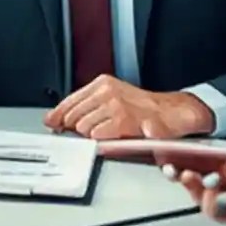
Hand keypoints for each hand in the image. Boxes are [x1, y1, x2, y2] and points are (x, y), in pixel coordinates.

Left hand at [43, 75, 213, 138]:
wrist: (173, 112)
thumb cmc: (141, 108)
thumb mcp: (110, 99)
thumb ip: (83, 107)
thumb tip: (52, 119)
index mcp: (101, 84)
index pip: (69, 101)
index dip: (58, 116)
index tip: (52, 124)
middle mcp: (107, 92)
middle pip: (73, 117)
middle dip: (77, 129)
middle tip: (92, 132)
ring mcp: (117, 106)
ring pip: (84, 128)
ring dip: (93, 136)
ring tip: (110, 133)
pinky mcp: (126, 121)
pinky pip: (100, 136)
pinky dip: (104, 141)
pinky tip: (116, 138)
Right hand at [155, 114, 225, 225]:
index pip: (204, 150)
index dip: (187, 147)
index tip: (172, 143)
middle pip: (194, 169)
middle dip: (179, 166)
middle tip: (170, 164)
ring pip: (197, 189)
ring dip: (190, 183)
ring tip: (189, 177)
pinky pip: (212, 210)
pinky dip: (209, 202)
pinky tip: (215, 194)